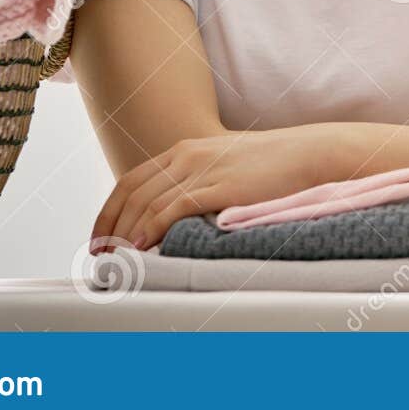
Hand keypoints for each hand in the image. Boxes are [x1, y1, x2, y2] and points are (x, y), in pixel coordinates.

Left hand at [90, 127, 331, 253]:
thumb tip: (174, 215)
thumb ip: (197, 181)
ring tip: (115, 260)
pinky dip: (150, 229)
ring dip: (125, 235)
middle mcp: (187, 155)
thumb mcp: (224, 165)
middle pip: (132, 194)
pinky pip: (173, 209)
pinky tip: (140, 248)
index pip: (131, 181)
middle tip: (100, 257)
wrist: (308, 154)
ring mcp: (203, 169)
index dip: (109, 212)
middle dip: (109, 228)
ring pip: (147, 204)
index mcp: (185, 149)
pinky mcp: (219, 186)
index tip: (100, 238)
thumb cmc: (272, 165)